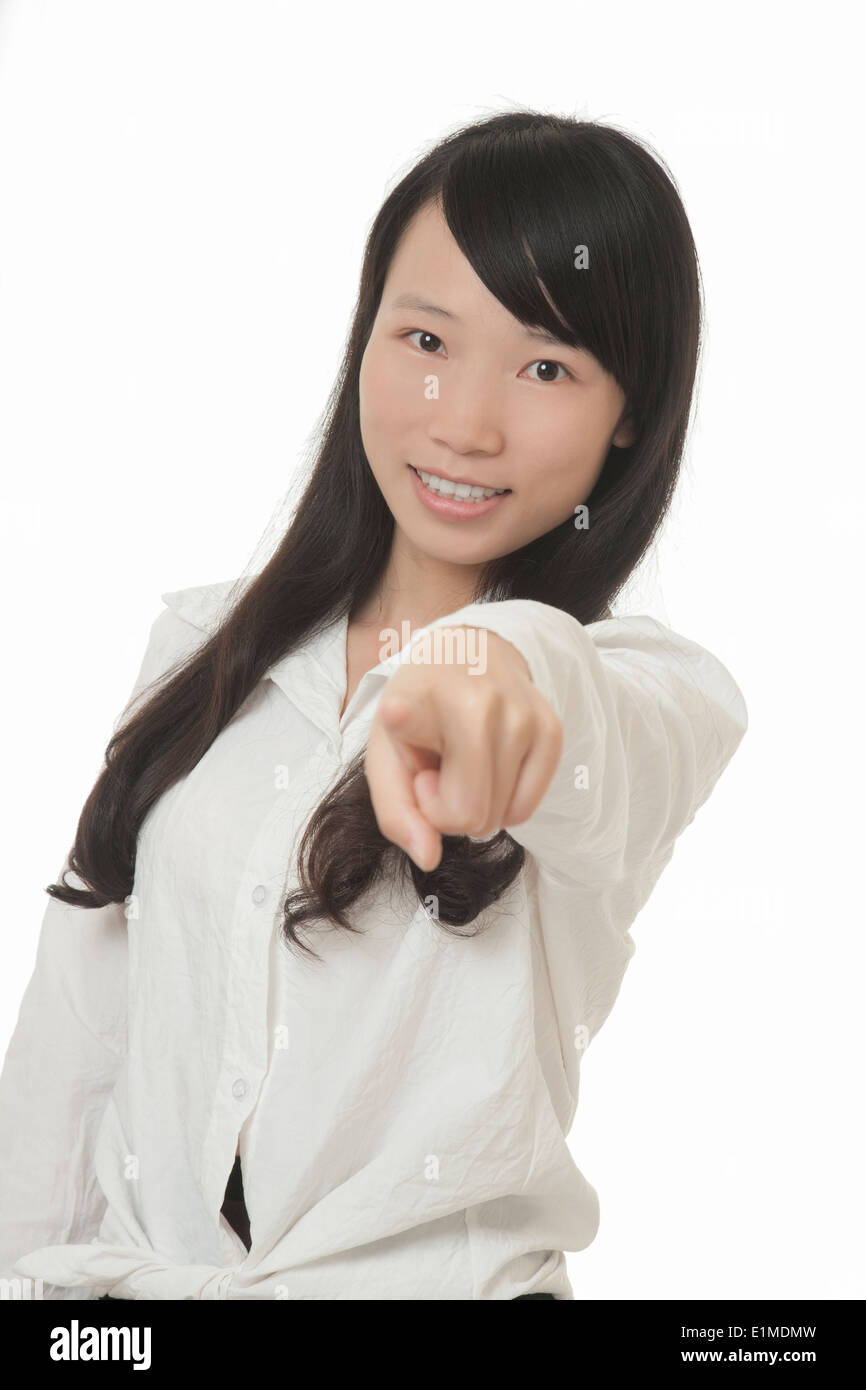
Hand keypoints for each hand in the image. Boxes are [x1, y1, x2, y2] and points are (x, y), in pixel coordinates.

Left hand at [364, 626, 563, 870]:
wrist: (471, 654)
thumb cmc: (420, 712)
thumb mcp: (387, 755)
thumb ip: (397, 812)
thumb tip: (429, 857)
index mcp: (419, 700)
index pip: (411, 716)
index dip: (403, 719)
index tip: (397, 712)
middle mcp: (478, 702)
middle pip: (468, 814)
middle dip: (447, 811)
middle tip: (439, 769)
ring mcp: (522, 715)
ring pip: (499, 818)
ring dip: (477, 804)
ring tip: (465, 759)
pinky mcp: (552, 730)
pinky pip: (525, 811)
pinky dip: (504, 803)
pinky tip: (491, 765)